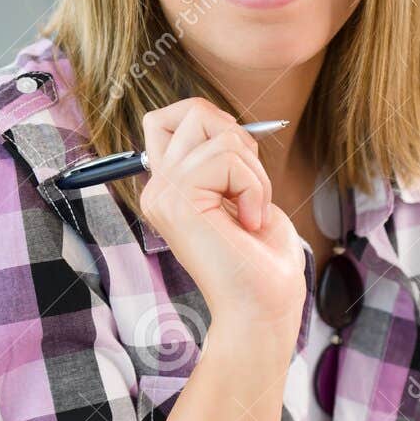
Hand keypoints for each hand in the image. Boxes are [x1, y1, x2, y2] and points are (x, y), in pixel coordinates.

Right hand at [136, 96, 305, 335]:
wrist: (263, 309)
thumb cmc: (263, 261)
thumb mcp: (243, 192)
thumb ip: (222, 156)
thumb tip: (217, 118)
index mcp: (168, 187)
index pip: (168, 116)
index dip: (214, 123)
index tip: (240, 168)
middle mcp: (156, 188)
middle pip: (193, 111)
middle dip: (241, 141)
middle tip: (248, 193)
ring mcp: (162, 194)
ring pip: (219, 133)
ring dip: (254, 173)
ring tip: (250, 215)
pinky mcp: (176, 200)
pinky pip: (226, 157)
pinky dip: (253, 187)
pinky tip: (248, 223)